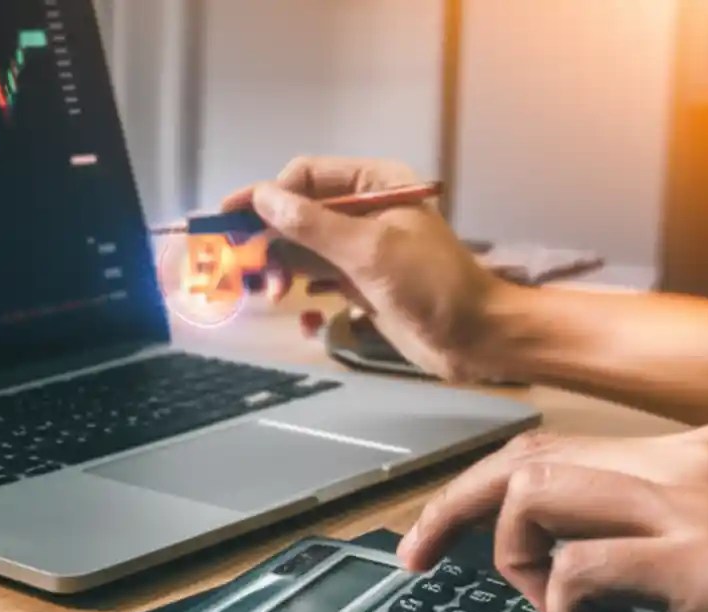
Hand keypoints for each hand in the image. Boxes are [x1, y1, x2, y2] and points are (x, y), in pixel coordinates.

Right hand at [220, 156, 513, 381]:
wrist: (476, 337)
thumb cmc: (432, 285)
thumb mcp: (368, 250)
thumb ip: (311, 224)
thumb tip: (261, 198)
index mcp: (375, 184)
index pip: (304, 177)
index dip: (266, 196)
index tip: (231, 218)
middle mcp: (364, 210)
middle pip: (298, 214)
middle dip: (272, 240)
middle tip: (251, 268)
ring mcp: (362, 249)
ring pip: (303, 251)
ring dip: (285, 272)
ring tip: (278, 296)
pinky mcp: (362, 284)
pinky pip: (318, 283)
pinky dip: (307, 299)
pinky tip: (308, 320)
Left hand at [398, 421, 707, 611]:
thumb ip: (656, 528)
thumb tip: (570, 552)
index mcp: (701, 448)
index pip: (557, 447)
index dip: (484, 485)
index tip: (441, 525)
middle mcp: (694, 457)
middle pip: (526, 459)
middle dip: (453, 505)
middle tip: (418, 553)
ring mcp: (702, 503)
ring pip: (536, 494)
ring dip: (513, 556)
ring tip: (552, 603)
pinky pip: (579, 567)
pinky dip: (560, 602)